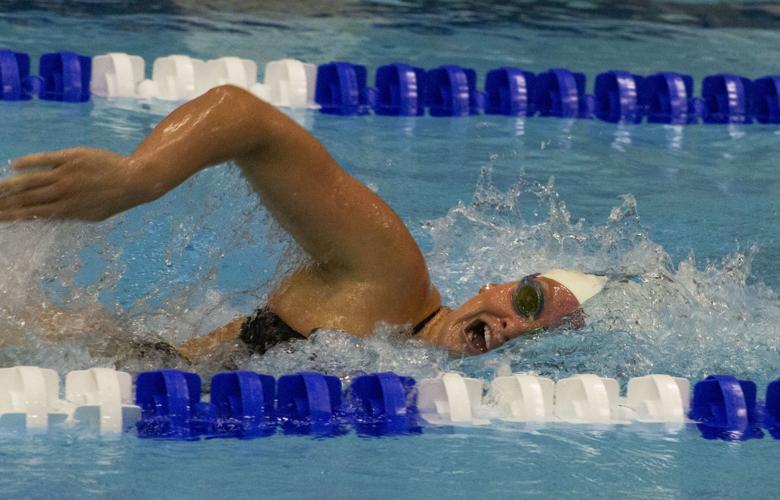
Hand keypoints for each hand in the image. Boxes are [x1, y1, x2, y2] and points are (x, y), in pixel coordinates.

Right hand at [0, 148, 151, 220]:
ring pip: (30, 180)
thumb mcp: (91, 216)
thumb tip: (46, 216)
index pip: (30, 213)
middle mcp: (63, 193)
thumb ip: (68, 215)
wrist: (134, 180)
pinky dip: (28, 162)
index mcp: (66, 210)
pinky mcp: (71, 158)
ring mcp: (66, 174)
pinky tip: (14, 165)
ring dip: (9, 184)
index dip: (10, 215)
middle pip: (25, 197)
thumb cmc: (113, 200)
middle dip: (3, 201)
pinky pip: (44, 159)